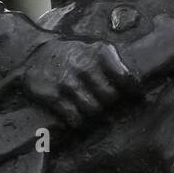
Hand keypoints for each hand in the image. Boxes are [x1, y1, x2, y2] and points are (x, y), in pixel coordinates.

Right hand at [20, 38, 140, 127]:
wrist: (35, 53)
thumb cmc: (74, 54)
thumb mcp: (96, 49)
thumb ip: (115, 65)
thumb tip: (137, 87)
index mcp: (100, 52)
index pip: (125, 77)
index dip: (133, 92)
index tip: (136, 98)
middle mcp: (85, 66)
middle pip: (110, 97)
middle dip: (113, 106)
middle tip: (113, 109)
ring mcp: (68, 81)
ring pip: (94, 110)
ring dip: (97, 117)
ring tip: (98, 117)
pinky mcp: (53, 96)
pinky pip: (74, 117)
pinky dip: (79, 123)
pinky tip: (80, 121)